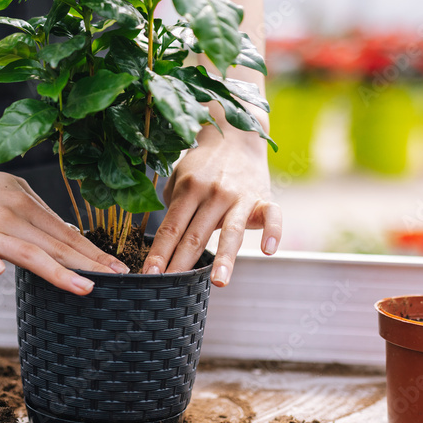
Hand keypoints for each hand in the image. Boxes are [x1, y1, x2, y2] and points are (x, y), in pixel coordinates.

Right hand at [0, 164, 129, 294]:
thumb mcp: (8, 195)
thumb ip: (36, 218)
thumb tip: (67, 239)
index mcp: (26, 204)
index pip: (66, 233)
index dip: (93, 253)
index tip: (119, 269)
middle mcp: (11, 214)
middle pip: (55, 244)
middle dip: (88, 265)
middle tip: (116, 281)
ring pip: (26, 252)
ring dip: (57, 271)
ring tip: (83, 288)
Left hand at [142, 129, 280, 285]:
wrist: (236, 135)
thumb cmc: (204, 163)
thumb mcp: (180, 176)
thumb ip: (173, 204)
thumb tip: (166, 238)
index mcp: (190, 188)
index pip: (171, 227)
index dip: (160, 252)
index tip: (149, 273)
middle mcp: (214, 193)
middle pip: (195, 235)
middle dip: (181, 264)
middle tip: (171, 287)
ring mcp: (240, 196)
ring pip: (231, 232)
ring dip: (224, 259)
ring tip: (218, 282)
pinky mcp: (264, 198)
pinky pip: (273, 216)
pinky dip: (273, 232)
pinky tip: (267, 250)